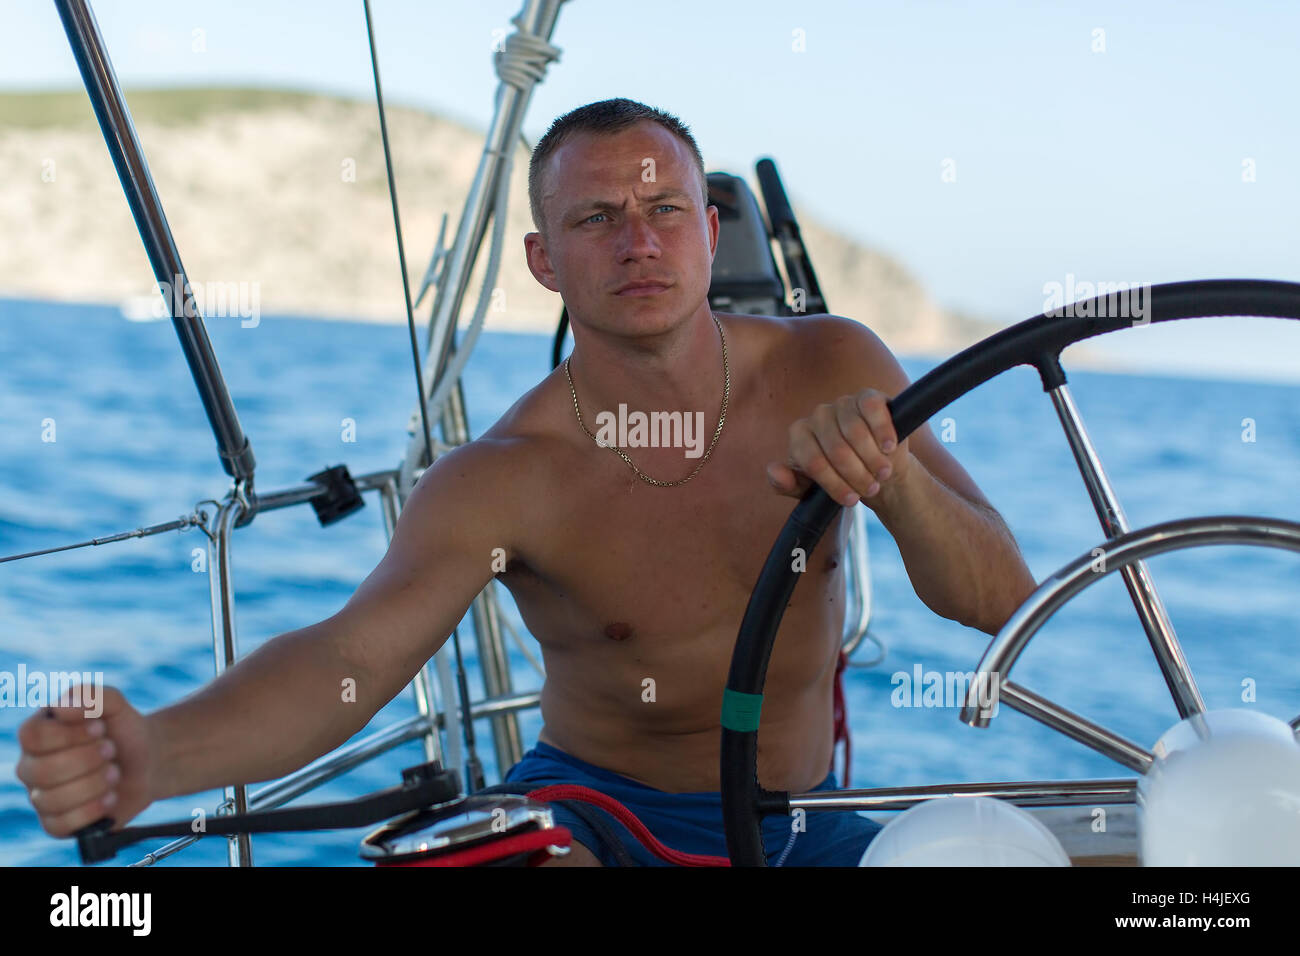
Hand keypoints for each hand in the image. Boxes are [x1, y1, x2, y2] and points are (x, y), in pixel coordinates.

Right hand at [16, 686, 156, 837]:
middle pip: (39, 771)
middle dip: (87, 760)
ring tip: (115, 772)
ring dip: (94, 784)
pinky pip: (59, 827)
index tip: (100, 728)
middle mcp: (32, 766)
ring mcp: (41, 797)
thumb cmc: (124, 730)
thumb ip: (88, 695)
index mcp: (38, 734)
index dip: (70, 734)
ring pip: (50, 800)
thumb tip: (59, 708)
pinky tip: (110, 798)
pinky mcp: (57, 823)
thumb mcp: (114, 703)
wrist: (149, 761)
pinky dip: (91, 811)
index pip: (32, 736)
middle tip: (112, 750)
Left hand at [767, 388, 911, 506]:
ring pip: (855, 432)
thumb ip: (786, 484)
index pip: (813, 462)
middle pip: (836, 449)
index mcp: (799, 435)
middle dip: (856, 475)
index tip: (850, 500)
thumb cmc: (840, 479)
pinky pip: (872, 410)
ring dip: (872, 458)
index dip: (834, 484)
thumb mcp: (809, 489)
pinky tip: (888, 447)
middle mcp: (818, 415)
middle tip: (870, 488)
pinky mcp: (867, 397)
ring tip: (882, 474)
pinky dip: (882, 431)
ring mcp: (842, 404)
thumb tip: (774, 471)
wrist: (875, 468)